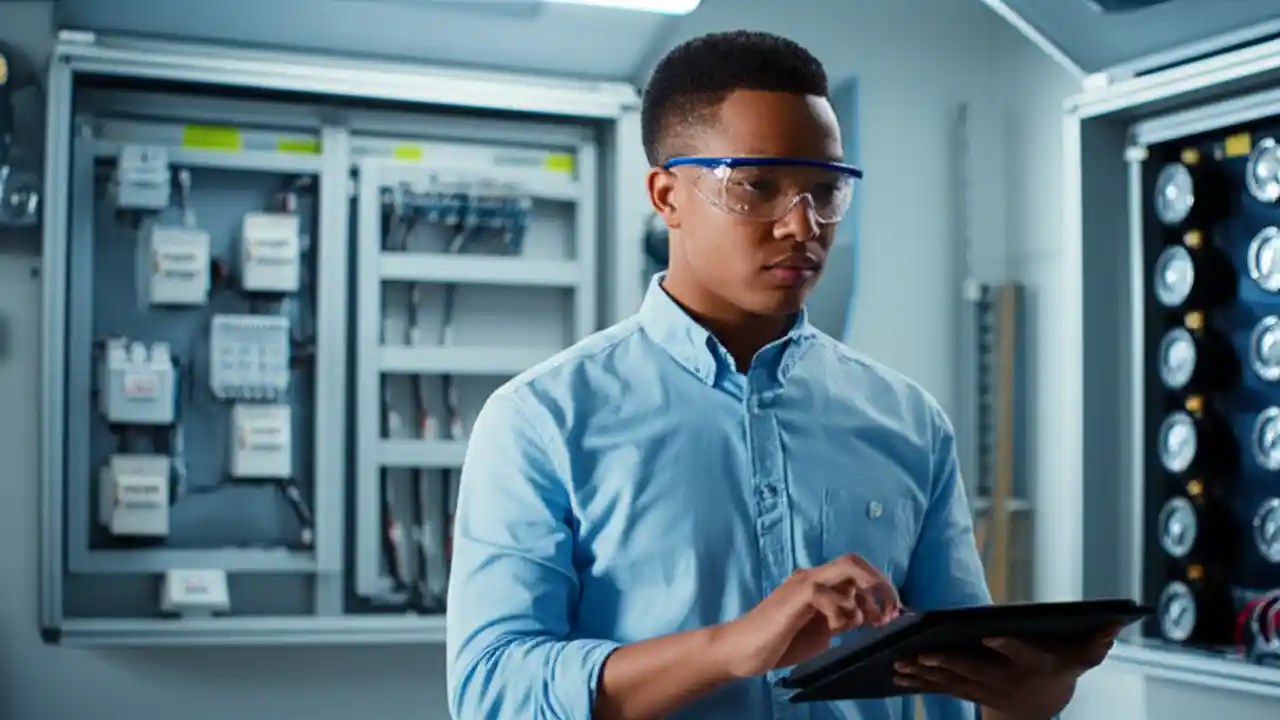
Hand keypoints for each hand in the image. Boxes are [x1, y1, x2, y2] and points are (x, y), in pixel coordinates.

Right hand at [710, 554, 901, 678]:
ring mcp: (802, 584)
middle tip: (889, 613)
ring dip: (864, 599)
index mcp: (820, 584)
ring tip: (864, 624)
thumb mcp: (821, 632)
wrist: (742, 650)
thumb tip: (868, 616)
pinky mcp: (793, 598)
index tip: (892, 613)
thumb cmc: (779, 641)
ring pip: (846, 570)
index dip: (880, 586)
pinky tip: (834, 630)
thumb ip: (843, 619)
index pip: (857, 570)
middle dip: (880, 584)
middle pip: (855, 561)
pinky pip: (826, 593)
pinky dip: (839, 612)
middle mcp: (813, 577)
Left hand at [892, 623, 1122, 719]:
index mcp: (1033, 664)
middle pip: (976, 671)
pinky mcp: (967, 691)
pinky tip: (896, 672)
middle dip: (949, 663)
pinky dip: (919, 681)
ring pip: (952, 682)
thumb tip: (1116, 622)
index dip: (1008, 646)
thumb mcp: (1082, 657)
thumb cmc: (1060, 667)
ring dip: (925, 675)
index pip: (1022, 653)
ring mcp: (984, 688)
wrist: (1040, 707)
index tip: (989, 635)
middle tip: (923, 653)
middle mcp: (1006, 679)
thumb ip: (1096, 641)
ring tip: (899, 663)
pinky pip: (940, 688)